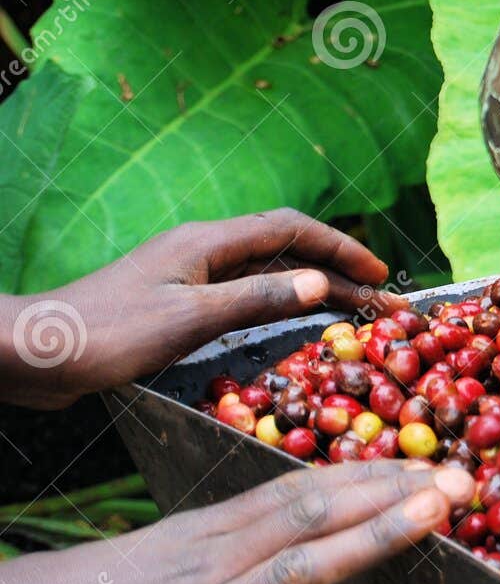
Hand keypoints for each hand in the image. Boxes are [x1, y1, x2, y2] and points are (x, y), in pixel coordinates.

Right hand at [0, 460, 473, 583]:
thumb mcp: (162, 560)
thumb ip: (231, 547)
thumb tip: (303, 534)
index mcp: (207, 533)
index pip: (301, 489)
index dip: (369, 472)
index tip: (425, 460)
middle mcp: (213, 563)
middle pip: (314, 511)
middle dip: (391, 490)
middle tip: (459, 477)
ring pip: (302, 567)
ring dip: (374, 537)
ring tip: (436, 521)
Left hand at [1, 209, 406, 409]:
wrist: (34, 352)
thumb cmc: (106, 333)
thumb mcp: (188, 320)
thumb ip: (255, 300)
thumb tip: (317, 284)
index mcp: (207, 243)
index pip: (291, 230)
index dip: (340, 248)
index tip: (380, 273)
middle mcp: (203, 252)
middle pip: (285, 250)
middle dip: (337, 269)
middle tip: (380, 299)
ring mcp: (190, 277)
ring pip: (267, 273)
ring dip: (312, 288)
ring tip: (353, 312)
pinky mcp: (177, 303)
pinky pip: (245, 294)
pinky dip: (280, 304)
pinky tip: (294, 323)